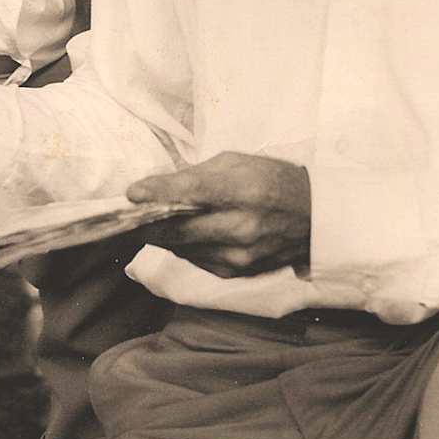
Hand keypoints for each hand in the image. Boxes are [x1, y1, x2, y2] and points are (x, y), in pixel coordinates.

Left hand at [126, 152, 311, 276]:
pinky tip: (185, 233)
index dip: (158, 194)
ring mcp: (238, 257)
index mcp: (244, 191)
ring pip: (181, 248)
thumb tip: (155, 189)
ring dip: (164, 235)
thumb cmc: (272, 181)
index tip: (132, 194)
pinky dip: (184, 246)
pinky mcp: (236, 274)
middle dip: (147, 223)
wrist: (314, 219)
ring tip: (152, 220)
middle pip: (178, 231)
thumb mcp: (237, 163)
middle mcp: (242, 228)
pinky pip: (195, 260)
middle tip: (125, 216)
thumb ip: (195, 176)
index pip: (192, 193)